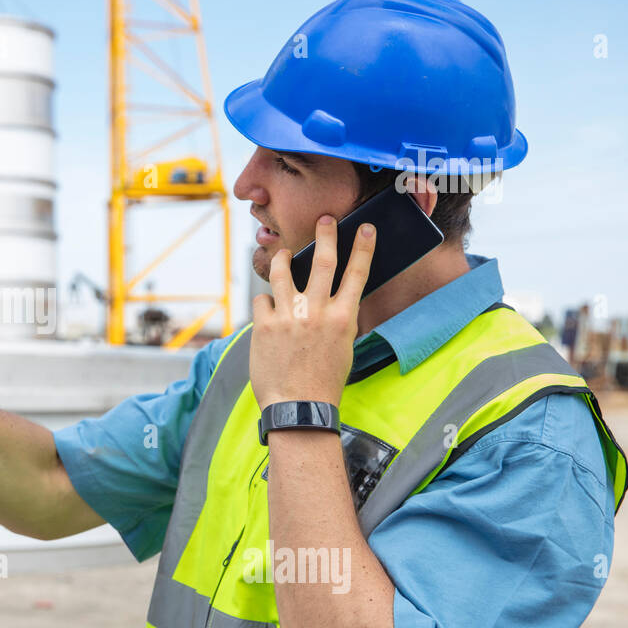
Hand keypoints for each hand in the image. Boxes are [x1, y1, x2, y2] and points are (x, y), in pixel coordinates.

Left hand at [249, 215, 374, 410]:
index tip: (365, 228)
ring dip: (284, 259)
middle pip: (323, 261)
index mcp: (344, 318)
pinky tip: (269, 314)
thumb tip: (331, 300)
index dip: (363, 248)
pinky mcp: (264, 325)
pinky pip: (263, 300)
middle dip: (325, 235)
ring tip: (284, 254)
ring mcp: (289, 316)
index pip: (357, 274)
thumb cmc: (323, 382)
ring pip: (284, 273)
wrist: (299, 407)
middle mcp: (317, 312)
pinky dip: (266, 304)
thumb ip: (338, 320)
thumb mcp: (343, 348)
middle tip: (324, 219)